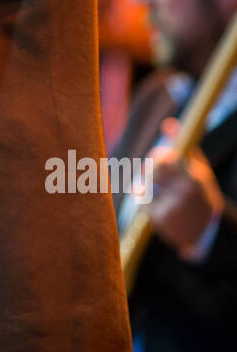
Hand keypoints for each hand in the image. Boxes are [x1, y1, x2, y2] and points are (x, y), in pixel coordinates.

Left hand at [145, 117, 225, 253]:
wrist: (206, 229)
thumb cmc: (199, 189)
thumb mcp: (197, 166)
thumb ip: (182, 144)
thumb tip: (168, 123)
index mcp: (195, 173)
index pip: (166, 159)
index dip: (157, 158)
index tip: (158, 159)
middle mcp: (187, 190)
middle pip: (152, 172)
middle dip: (150, 173)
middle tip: (153, 176)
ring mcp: (175, 206)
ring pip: (146, 188)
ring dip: (148, 190)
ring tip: (164, 196)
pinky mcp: (163, 220)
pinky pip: (144, 205)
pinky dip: (149, 206)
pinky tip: (164, 210)